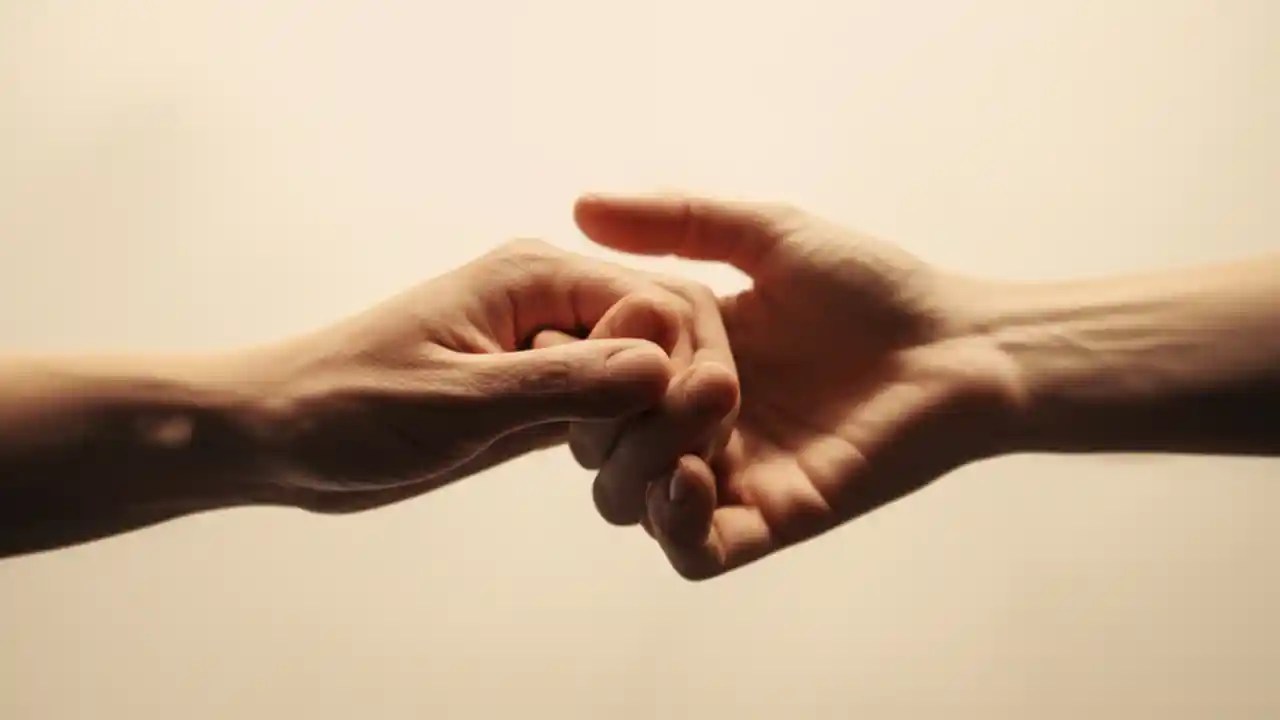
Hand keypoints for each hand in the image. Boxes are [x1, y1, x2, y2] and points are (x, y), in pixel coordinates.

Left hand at [247, 239, 725, 512]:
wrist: (282, 434)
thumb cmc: (348, 406)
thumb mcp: (456, 401)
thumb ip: (561, 384)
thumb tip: (665, 368)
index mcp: (534, 276)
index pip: (658, 303)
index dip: (680, 369)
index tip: (664, 439)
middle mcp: (553, 301)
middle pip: (665, 337)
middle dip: (671, 402)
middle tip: (638, 470)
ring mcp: (550, 348)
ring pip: (646, 379)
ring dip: (647, 431)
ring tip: (612, 482)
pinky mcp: (541, 393)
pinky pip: (613, 410)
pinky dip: (622, 446)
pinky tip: (606, 482)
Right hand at [574, 194, 1020, 578]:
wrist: (961, 347)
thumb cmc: (876, 288)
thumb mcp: (768, 235)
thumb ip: (676, 222)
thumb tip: (579, 205)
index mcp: (683, 359)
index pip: (592, 375)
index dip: (576, 352)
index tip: (594, 319)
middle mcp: (692, 423)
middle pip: (597, 446)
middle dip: (608, 407)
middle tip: (661, 363)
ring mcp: (730, 476)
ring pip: (631, 503)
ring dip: (638, 459)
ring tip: (699, 404)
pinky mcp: (772, 519)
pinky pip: (695, 553)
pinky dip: (674, 524)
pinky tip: (693, 475)